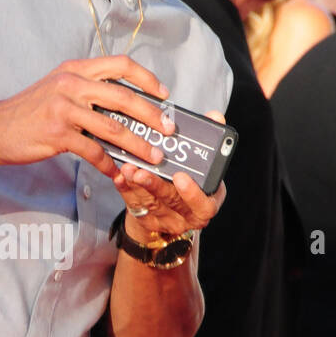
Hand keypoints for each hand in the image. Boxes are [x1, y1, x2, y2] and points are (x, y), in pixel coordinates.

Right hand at [0, 55, 173, 174]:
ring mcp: (64, 109)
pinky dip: (109, 165)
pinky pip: (93, 152)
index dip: (146, 78)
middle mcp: (71, 84)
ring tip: (154, 156)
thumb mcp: (56, 89)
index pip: (120, 65)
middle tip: (169, 129)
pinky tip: (117, 174)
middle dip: (152, 115)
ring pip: (114, 128)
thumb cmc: (26, 113)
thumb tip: (121, 106)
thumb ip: (85, 91)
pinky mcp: (57, 134)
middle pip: (124, 97)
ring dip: (138, 145)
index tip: (163, 94)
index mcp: (75, 69)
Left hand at [113, 109, 226, 237]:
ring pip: (150, 202)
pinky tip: (120, 176)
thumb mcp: (204, 165)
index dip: (192, 193)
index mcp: (206, 203)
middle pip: (171, 201)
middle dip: (155, 185)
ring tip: (128, 168)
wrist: (173, 205)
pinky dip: (126, 190)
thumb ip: (210, 141)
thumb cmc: (191, 180)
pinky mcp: (146, 220)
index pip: (203, 205)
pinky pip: (134, 205)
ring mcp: (165, 219)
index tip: (180, 176)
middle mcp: (187, 215)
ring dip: (137, 185)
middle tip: (142, 171)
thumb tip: (215, 116)